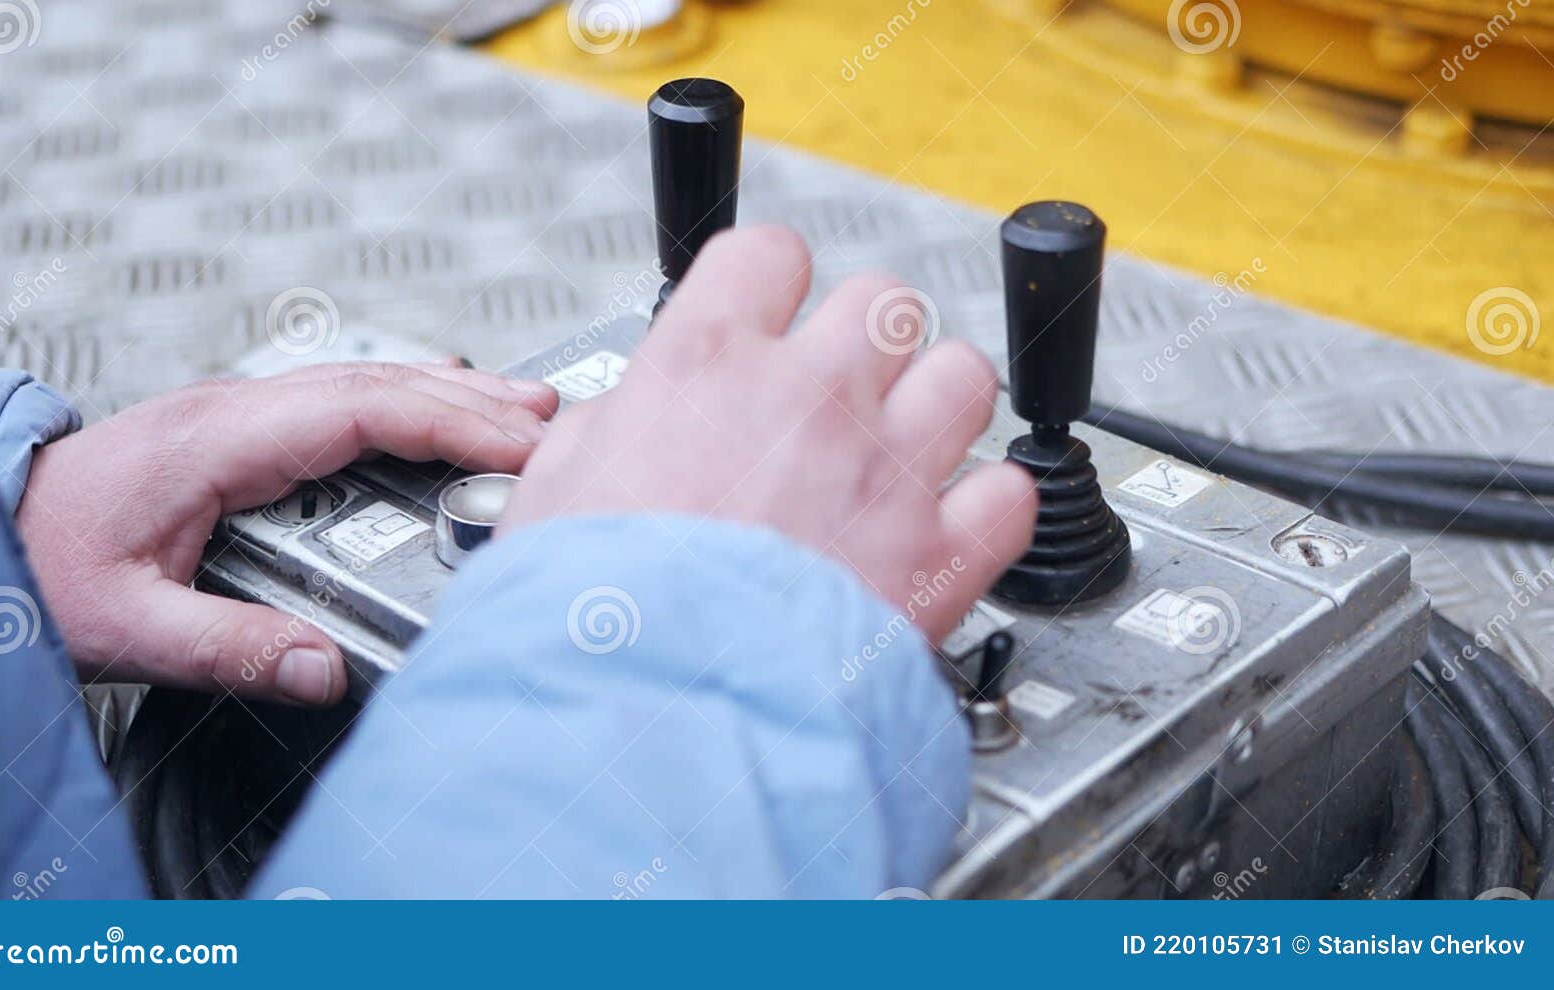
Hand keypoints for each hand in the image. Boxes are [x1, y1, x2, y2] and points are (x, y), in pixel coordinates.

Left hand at [16, 362, 558, 705]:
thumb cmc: (42, 560)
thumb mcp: (124, 625)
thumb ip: (229, 648)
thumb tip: (326, 670)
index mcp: (220, 440)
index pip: (363, 410)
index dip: (451, 425)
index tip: (516, 449)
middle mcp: (237, 410)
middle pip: (381, 384)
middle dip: (473, 402)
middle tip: (549, 423)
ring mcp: (241, 413)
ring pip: (367, 384)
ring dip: (449, 397)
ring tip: (521, 414)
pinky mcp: (242, 432)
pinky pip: (345, 403)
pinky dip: (409, 406)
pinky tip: (437, 418)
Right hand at [501, 226, 1036, 641]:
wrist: (652, 716)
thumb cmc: (592, 616)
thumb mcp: (554, 492)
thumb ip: (608, 431)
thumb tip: (626, 423)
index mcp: (709, 366)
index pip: (768, 255)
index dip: (769, 281)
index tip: (769, 310)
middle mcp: (810, 400)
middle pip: (882, 303)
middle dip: (864, 339)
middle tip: (840, 388)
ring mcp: (885, 472)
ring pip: (964, 375)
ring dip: (939, 402)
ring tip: (909, 443)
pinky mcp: (939, 556)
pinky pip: (1009, 493)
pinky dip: (990, 506)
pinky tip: (956, 522)